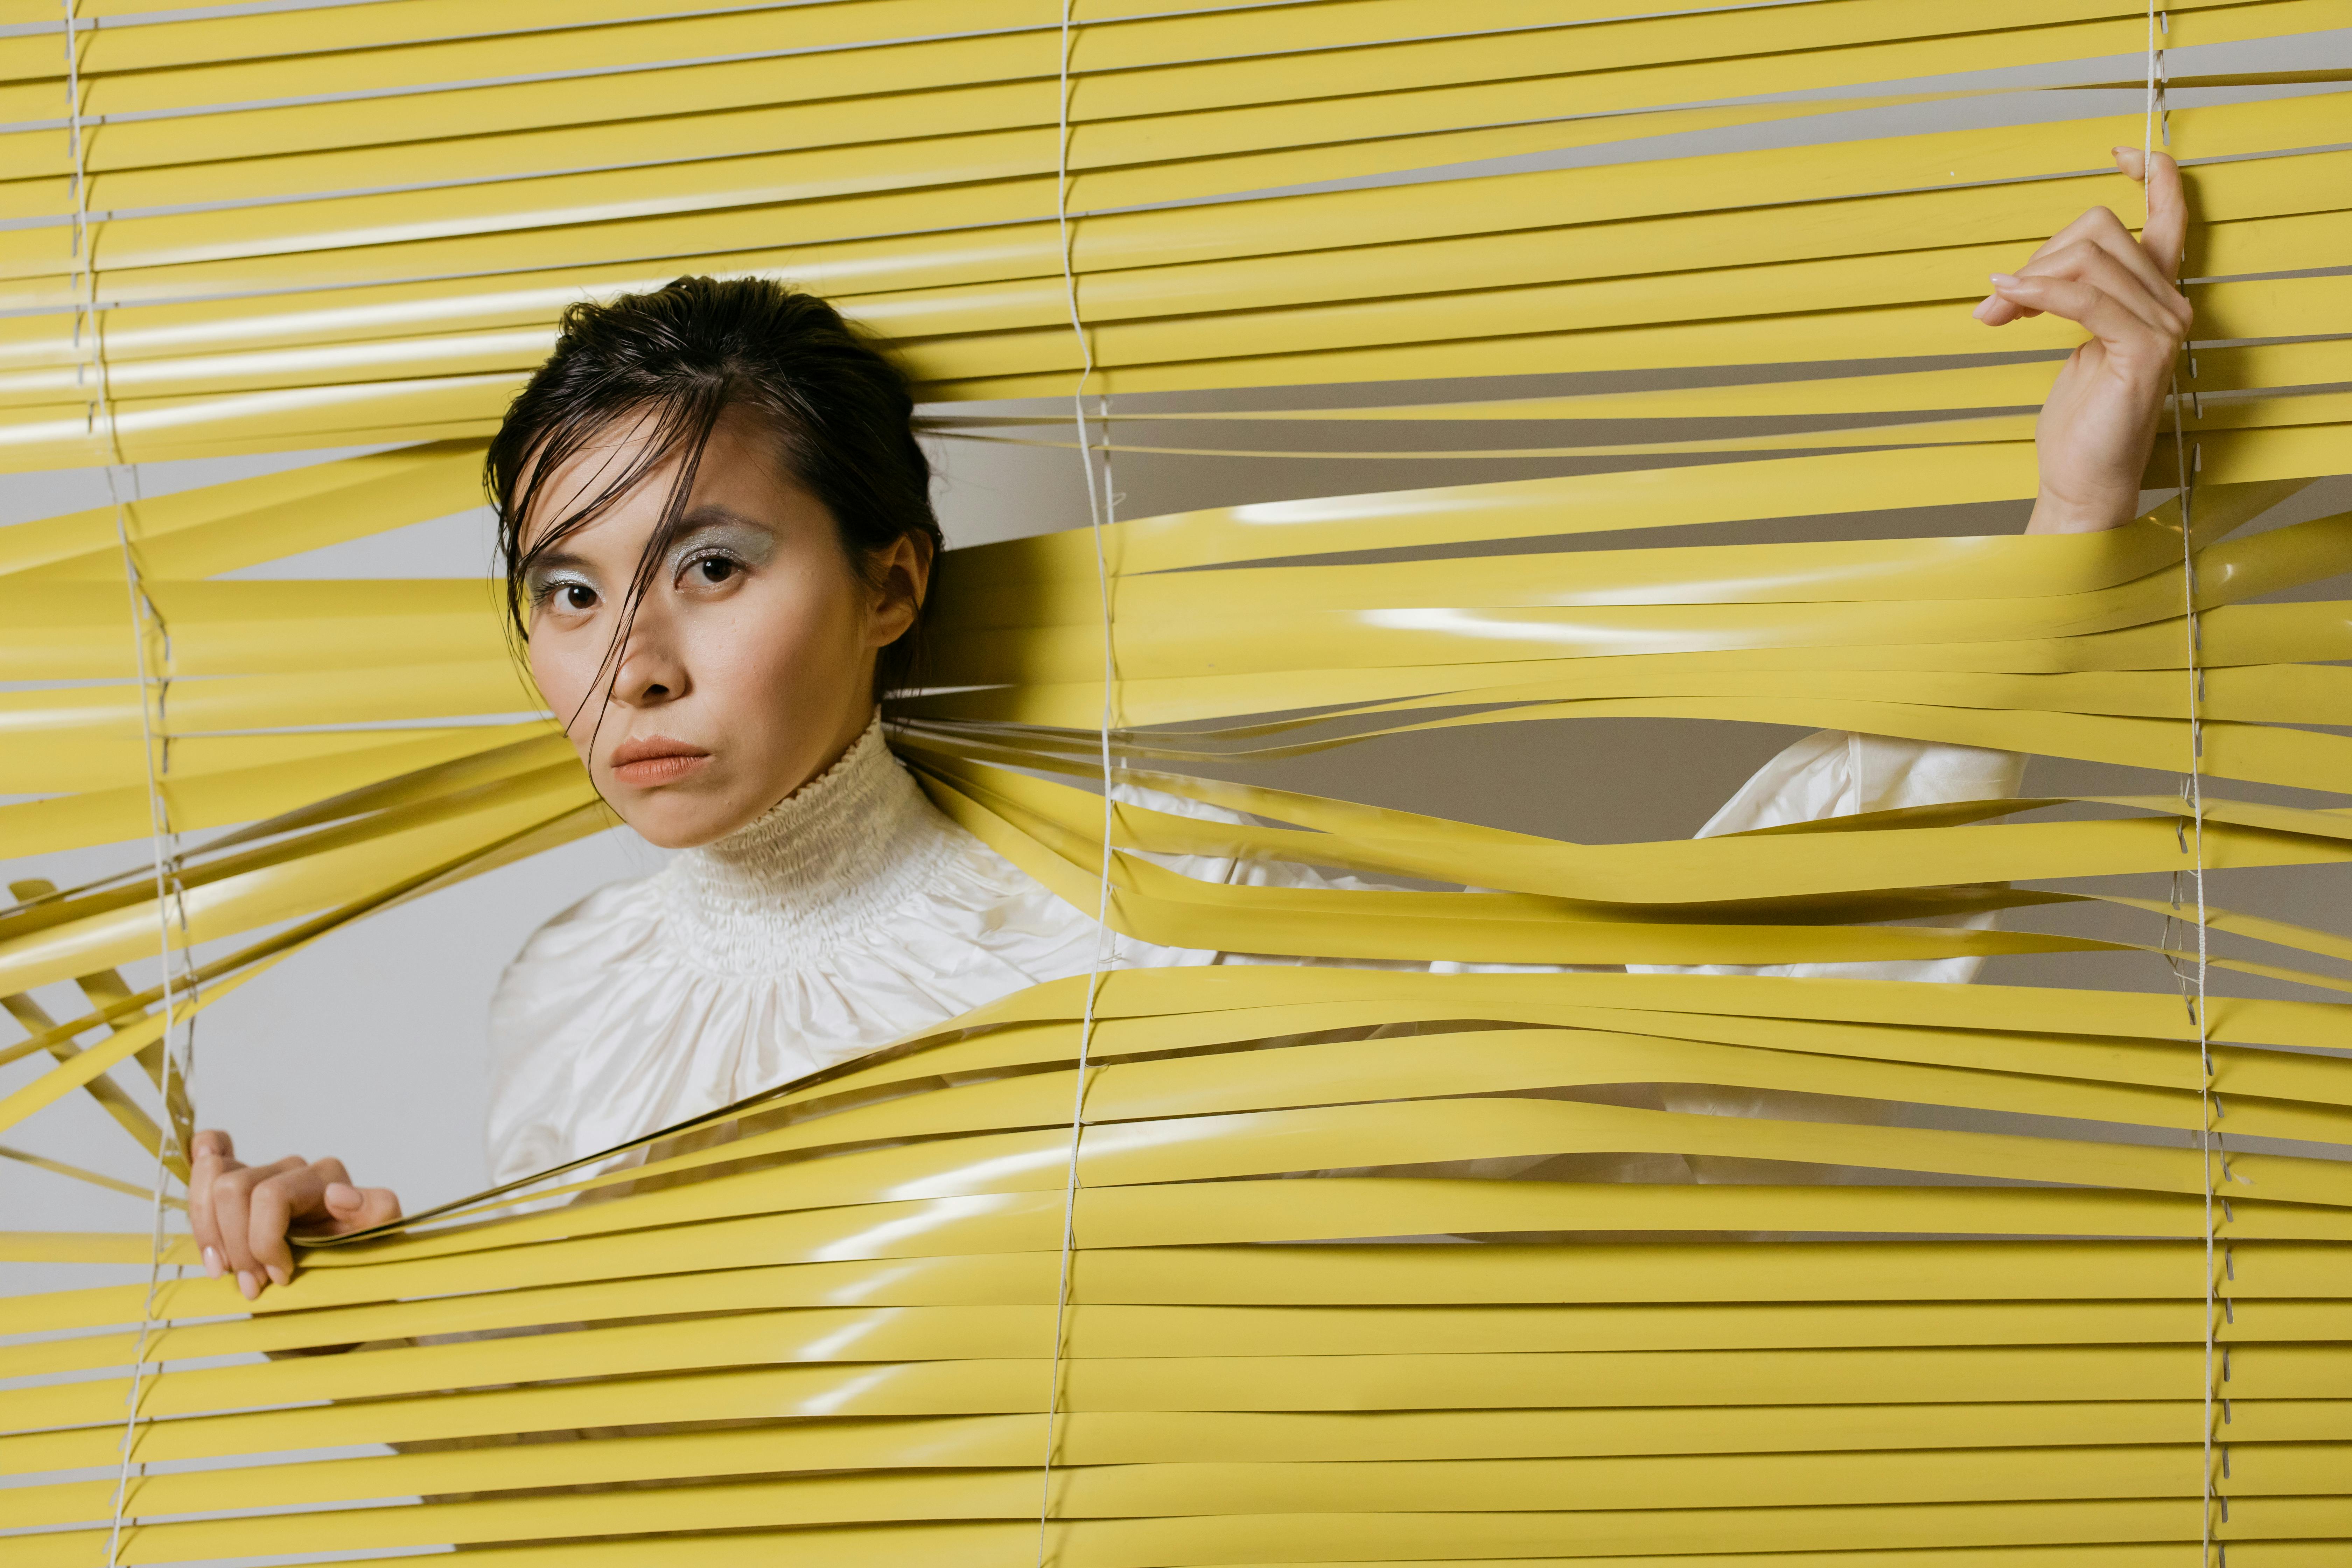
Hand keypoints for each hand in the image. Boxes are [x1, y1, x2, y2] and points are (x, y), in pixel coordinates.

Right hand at [188, 1129, 400, 1300]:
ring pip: (213, 1180)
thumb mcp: (380, 1245)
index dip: (263, 1241)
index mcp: (328, 1179)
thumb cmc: (358, 1267)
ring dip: (211, 1234)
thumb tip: (337, 1194)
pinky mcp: (238, 1185)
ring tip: (226, 1272)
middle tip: (251, 1284)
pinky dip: (197, 1184)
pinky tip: (204, 1214)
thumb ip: (376, 1213)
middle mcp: (295, 1170)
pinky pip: (209, 1152)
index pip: (271, 1195)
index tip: (280, 1278)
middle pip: (234, 1189)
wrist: (339, 1293)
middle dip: (236, 1243)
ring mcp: (263, 1173)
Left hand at [1976, 146, 2193, 533]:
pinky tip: (2007, 300)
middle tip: (2003, 296)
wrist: (2083, 477)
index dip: (2153, 176)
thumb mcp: (2070, 340)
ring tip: (1998, 308)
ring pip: (2091, 258)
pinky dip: (2041, 292)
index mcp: (2156, 294)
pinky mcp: (2143, 349)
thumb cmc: (2079, 418)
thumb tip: (2017, 275)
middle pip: (2101, 232)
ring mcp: (2162, 326)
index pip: (2168, 217)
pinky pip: (2085, 297)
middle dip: (2041, 256)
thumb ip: (2064, 296)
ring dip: (2031, 278)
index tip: (2119, 153)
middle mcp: (2170, 302)